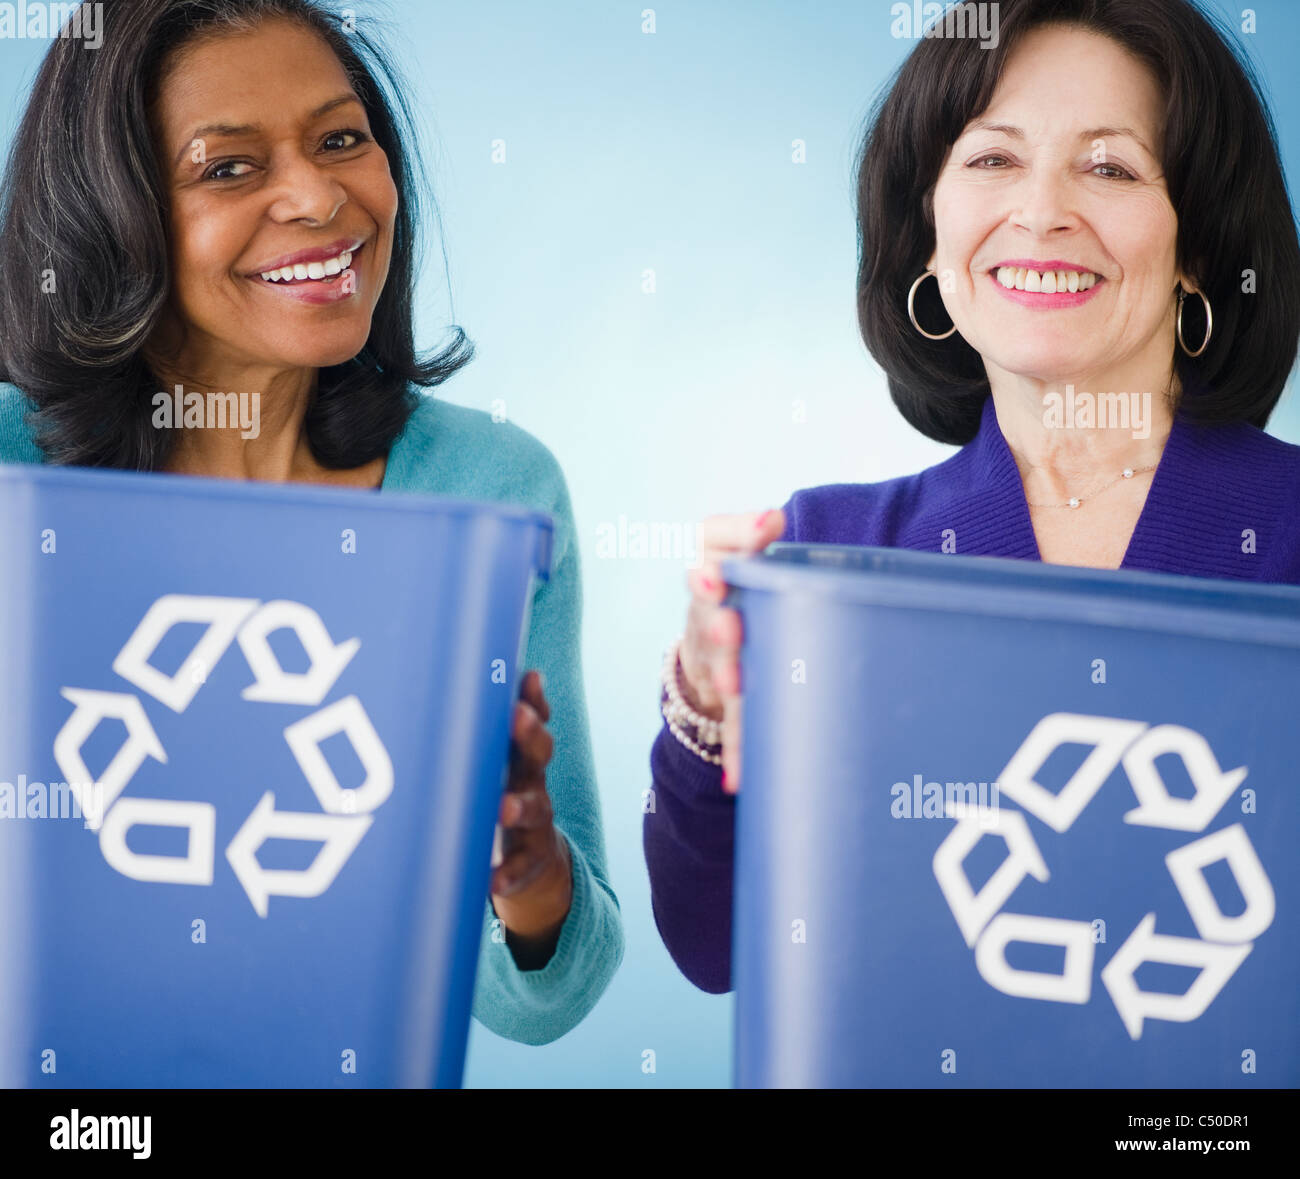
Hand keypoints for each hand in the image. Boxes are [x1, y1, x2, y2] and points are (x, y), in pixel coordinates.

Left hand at [490, 670, 572, 967]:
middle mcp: (532, 784)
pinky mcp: (528, 863)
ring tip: (506, 808)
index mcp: (520, 757)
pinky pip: (519, 868)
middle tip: (518, 717)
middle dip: (530, 734)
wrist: (534, 865)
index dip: (533, 700)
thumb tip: (441, 677)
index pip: (532, 722)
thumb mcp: (497, 766)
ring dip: (521, 806)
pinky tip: (494, 882)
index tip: (529, 678)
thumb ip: (478, 734)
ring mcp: (534, 824)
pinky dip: (508, 874)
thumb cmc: (501, 800)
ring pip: (535, 810)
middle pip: (538, 756)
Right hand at [680, 508, 785, 792]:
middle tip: (729, 621)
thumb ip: (751, 531)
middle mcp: (706, 613)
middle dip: (719, 620)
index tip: (744, 548)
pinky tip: (738, 780)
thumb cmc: (738, 584)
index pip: (713, 552)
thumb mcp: (737, 550)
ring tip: (735, 683)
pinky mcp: (728, 697)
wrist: (716, 637)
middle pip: (710, 616)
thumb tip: (773, 518)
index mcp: (712, 571)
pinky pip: (732, 726)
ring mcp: (715, 658)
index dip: (729, 551)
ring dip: (727, 674)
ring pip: (721, 667)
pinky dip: (736, 754)